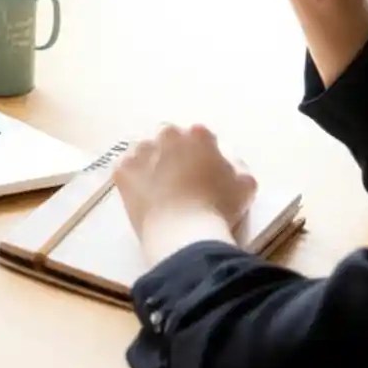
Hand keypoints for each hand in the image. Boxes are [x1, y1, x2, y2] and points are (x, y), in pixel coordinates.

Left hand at [112, 124, 256, 260]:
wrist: (183, 232)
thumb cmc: (218, 209)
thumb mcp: (245, 187)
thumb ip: (238, 169)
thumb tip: (229, 166)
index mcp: (198, 135)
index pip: (199, 136)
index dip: (200, 153)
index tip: (201, 170)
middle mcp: (168, 136)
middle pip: (169, 137)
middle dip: (173, 151)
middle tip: (177, 177)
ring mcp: (142, 151)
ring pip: (144, 150)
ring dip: (150, 161)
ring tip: (157, 187)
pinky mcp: (123, 170)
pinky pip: (125, 167)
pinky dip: (131, 177)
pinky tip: (140, 194)